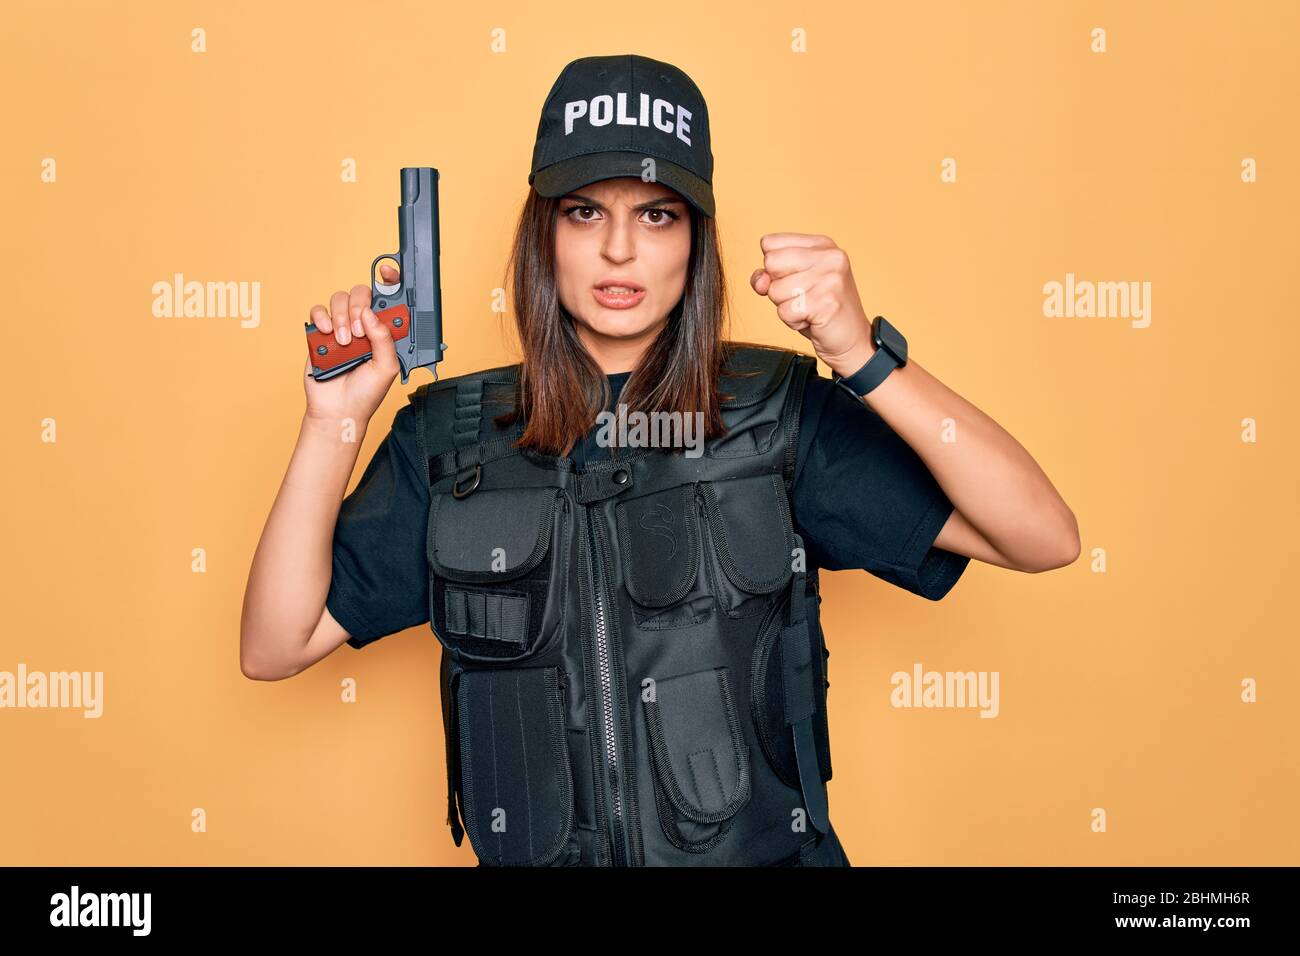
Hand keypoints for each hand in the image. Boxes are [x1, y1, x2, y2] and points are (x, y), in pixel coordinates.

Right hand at [302, 261, 401, 425]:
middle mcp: (363, 325)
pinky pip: (318, 311)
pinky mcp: (320, 333)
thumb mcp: (387, 367)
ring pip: (339, 299)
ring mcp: (341, 327)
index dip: (390, 281)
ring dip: (342, 318)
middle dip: (359, 306)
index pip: (388, 299)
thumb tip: (369, 313)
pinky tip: (328, 333)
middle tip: (360, 331)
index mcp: (383, 330)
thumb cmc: (366, 393)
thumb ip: (384, 338)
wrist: (338, 410)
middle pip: (361, 293)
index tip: (388, 272)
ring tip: (346, 342)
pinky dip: (323, 318)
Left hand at [750, 233, 875, 376]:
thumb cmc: (821, 311)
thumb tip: (759, 282)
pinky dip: (793, 322)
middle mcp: (829, 256)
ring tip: (809, 309)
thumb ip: (769, 275)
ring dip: (786, 307)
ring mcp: (830, 279)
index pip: (770, 243)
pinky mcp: (826, 303)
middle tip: (803, 297)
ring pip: (775, 290)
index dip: (772, 268)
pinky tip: (812, 320)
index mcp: (821, 245)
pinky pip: (785, 312)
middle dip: (778, 287)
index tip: (795, 280)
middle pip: (770, 263)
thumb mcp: (793, 285)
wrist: (853, 341)